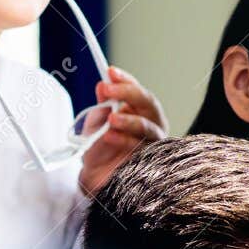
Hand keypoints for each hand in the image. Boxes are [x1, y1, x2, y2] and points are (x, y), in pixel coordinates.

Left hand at [78, 66, 168, 196]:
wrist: (96, 176)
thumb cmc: (100, 147)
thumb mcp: (96, 122)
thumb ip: (102, 105)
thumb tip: (103, 84)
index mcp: (139, 110)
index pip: (137, 90)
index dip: (125, 80)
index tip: (110, 72)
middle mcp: (151, 124)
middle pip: (149, 104)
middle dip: (129, 94)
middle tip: (109, 90)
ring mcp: (153, 143)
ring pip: (149, 127)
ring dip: (129, 120)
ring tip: (111, 119)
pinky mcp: (150, 161)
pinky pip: (141, 149)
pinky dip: (125, 141)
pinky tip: (110, 137)